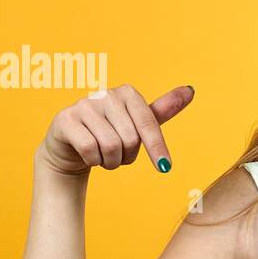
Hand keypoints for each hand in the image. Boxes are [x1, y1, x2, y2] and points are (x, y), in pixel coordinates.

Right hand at [38, 84, 194, 175]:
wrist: (71, 145)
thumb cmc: (110, 133)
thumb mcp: (138, 123)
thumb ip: (163, 109)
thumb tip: (191, 90)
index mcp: (127, 93)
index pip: (149, 123)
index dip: (157, 148)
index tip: (164, 168)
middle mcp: (105, 94)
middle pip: (130, 138)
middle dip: (127, 156)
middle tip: (118, 155)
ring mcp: (83, 104)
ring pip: (111, 146)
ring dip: (111, 161)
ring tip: (104, 156)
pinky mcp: (66, 119)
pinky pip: (91, 149)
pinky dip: (94, 160)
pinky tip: (89, 155)